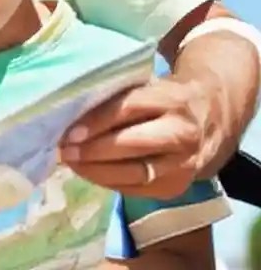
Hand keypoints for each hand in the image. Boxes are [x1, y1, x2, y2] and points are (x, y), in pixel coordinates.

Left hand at [59, 77, 214, 199]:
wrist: (209, 119)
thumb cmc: (162, 98)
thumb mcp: (146, 85)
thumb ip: (116, 94)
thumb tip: (67, 106)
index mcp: (172, 100)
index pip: (128, 109)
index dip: (96, 121)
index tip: (68, 131)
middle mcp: (182, 133)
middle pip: (132, 144)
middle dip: (93, 150)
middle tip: (63, 151)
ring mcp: (184, 164)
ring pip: (134, 172)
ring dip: (96, 170)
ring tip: (70, 163)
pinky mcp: (177, 186)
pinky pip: (136, 189)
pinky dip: (108, 182)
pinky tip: (88, 172)